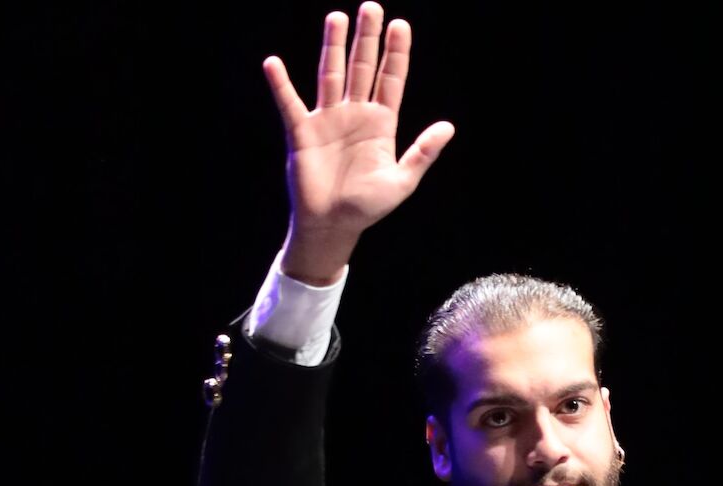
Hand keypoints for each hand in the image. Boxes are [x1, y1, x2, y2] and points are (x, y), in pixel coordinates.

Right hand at [263, 2, 454, 283]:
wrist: (333, 226)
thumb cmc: (367, 207)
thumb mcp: (402, 181)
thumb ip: (423, 153)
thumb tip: (448, 126)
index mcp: (381, 124)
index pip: (390, 80)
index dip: (396, 53)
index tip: (400, 25)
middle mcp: (354, 115)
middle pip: (361, 67)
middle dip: (366, 38)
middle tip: (371, 7)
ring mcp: (327, 120)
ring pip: (330, 75)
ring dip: (332, 47)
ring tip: (337, 17)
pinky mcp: (302, 132)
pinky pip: (290, 103)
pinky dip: (281, 84)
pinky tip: (274, 63)